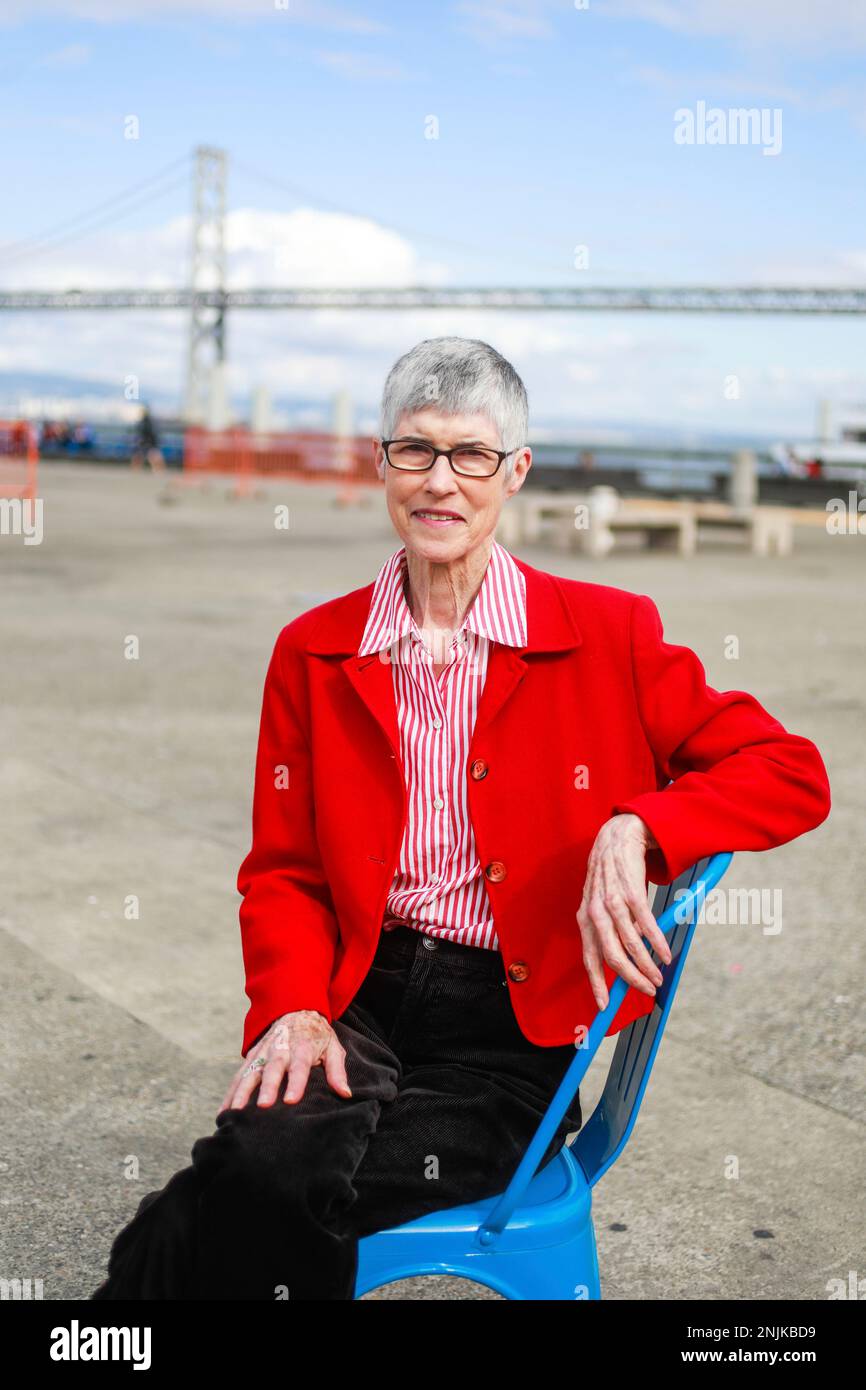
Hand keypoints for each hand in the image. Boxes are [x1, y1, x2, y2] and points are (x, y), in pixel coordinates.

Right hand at [219, 1010, 352, 1111]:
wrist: (296, 1010)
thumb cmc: (317, 1035)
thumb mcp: (333, 1047)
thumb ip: (337, 1071)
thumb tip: (345, 1094)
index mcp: (302, 1046)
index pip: (299, 1066)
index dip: (295, 1083)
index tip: (291, 1101)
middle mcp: (280, 1048)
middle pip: (272, 1069)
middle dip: (267, 1088)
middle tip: (263, 1107)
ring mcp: (263, 1052)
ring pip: (250, 1072)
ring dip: (241, 1093)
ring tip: (234, 1114)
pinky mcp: (251, 1057)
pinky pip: (239, 1076)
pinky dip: (230, 1094)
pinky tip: (224, 1112)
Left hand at [577, 813, 672, 1011]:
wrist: (617, 836)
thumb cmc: (612, 877)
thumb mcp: (602, 905)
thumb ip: (609, 932)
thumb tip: (624, 964)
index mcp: (585, 918)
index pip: (589, 958)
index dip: (597, 983)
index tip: (604, 1006)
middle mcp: (595, 911)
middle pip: (611, 956)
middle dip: (630, 978)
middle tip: (647, 991)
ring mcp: (612, 900)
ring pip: (629, 943)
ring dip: (646, 964)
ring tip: (659, 976)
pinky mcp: (630, 889)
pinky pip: (645, 922)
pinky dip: (656, 941)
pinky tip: (665, 953)